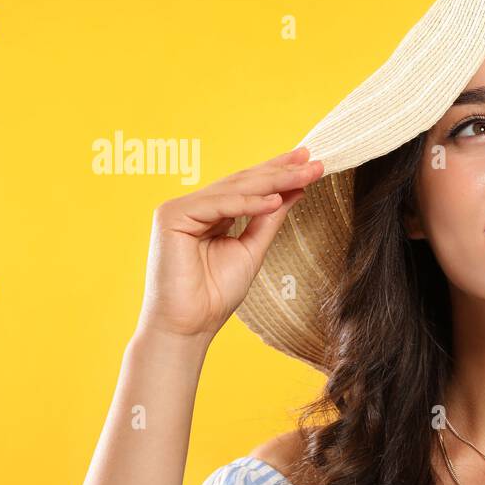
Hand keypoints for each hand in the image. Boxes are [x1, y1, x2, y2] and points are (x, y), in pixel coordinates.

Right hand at [135, 146, 323, 341]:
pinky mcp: (171, 216)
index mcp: (211, 213)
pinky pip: (217, 204)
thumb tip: (294, 190)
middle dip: (281, 170)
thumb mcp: (252, 249)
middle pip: (243, 182)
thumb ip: (269, 219)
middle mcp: (194, 206)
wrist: (189, 325)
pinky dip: (247, 203)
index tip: (309, 161)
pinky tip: (275, 199)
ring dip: (272, 180)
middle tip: (313, 159)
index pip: (249, 187)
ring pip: (234, 189)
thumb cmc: (215, 294)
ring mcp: (179, 208)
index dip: (279, 172)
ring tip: (304, 174)